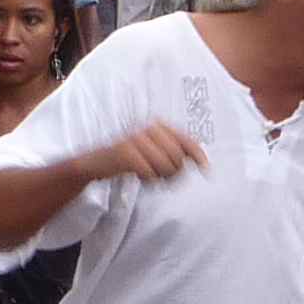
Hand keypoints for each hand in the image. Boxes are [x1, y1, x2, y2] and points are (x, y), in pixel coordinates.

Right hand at [80, 121, 208, 185]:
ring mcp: (136, 139)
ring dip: (160, 177)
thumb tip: (200, 159)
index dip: (198, 155)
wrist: (96, 162)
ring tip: (152, 176)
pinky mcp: (124, 152)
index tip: (206, 169)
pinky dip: (147, 179)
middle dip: (174, 172)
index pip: (187, 139)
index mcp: (160, 125)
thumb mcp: (154, 150)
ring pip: (164, 165)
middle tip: (164, 178)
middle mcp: (149, 128)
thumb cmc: (130, 157)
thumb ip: (175, 150)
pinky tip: (142, 177)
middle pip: (177, 156)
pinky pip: (147, 171)